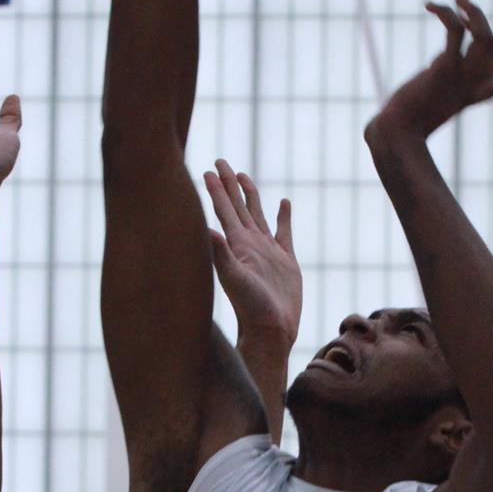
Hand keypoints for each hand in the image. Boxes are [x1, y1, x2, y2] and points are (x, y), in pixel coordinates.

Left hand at [204, 159, 300, 346]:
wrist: (272, 330)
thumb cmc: (251, 308)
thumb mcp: (235, 279)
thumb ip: (221, 255)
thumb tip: (207, 230)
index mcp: (237, 245)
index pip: (224, 209)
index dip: (216, 189)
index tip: (208, 169)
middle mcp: (250, 244)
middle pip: (237, 206)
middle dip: (229, 184)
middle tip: (220, 161)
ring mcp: (267, 251)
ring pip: (257, 215)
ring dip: (250, 195)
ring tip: (244, 176)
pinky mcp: (285, 261)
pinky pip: (283, 231)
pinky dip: (283, 216)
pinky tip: (283, 203)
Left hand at [367, 0, 492, 145]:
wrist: (397, 133)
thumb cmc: (406, 122)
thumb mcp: (428, 101)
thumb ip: (436, 84)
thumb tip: (435, 64)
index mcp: (471, 95)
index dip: (484, 48)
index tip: (459, 35)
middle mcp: (472, 86)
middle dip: (485, 25)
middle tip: (463, 6)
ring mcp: (461, 78)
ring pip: (485, 37)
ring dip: (475, 12)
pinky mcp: (444, 69)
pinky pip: (456, 31)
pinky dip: (447, 13)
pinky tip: (429, 5)